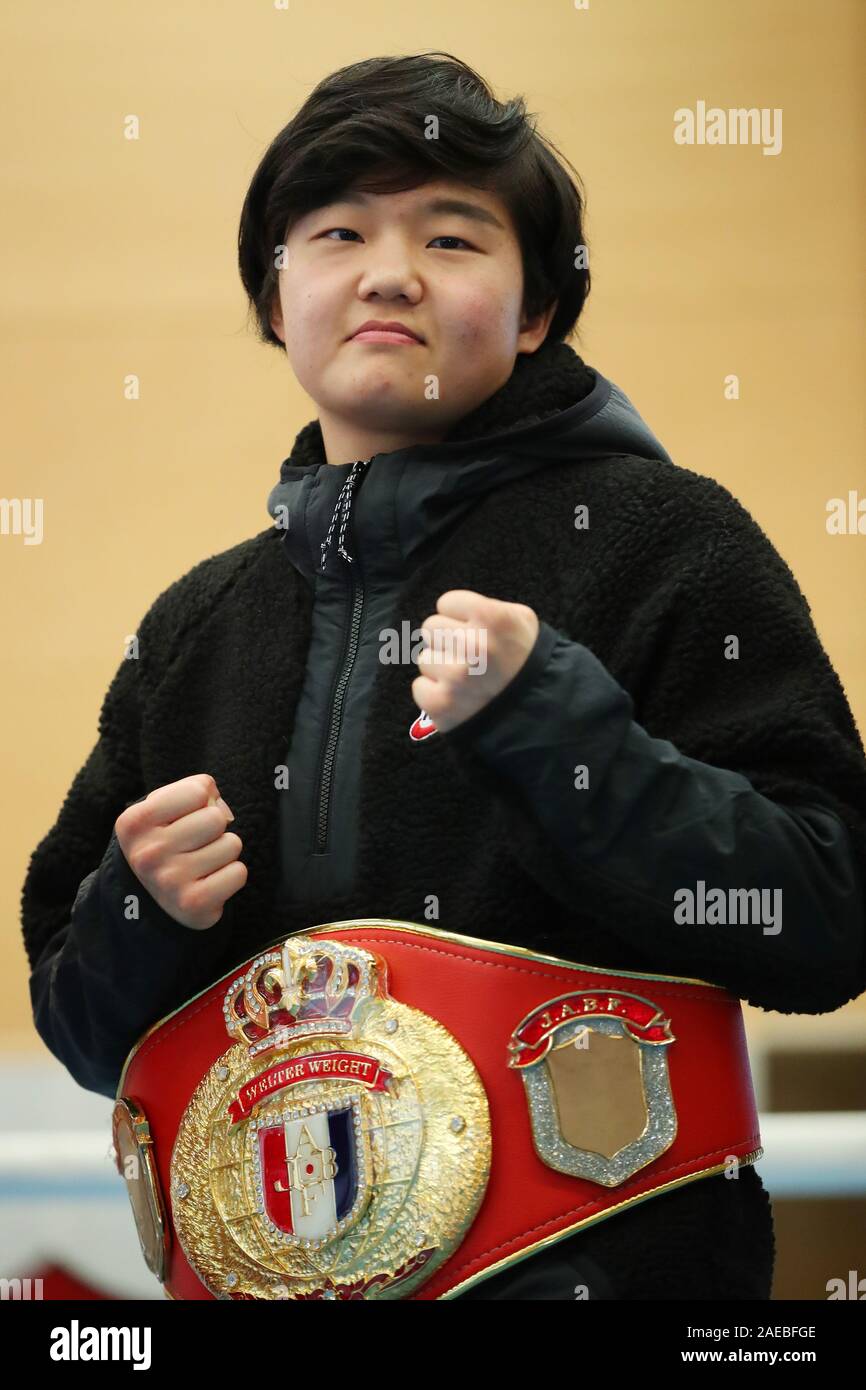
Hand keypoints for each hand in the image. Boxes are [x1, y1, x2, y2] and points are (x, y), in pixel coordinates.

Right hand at [114, 774, 246, 929]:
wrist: (152, 899)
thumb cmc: (166, 841)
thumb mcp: (162, 808)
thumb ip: (191, 789)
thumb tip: (219, 805)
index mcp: (134, 823)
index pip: (198, 791)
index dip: (200, 800)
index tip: (185, 817)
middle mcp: (147, 853)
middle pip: (216, 818)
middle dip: (214, 827)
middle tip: (195, 843)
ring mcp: (169, 880)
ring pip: (232, 844)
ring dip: (223, 852)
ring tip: (201, 863)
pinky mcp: (193, 903)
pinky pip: (238, 873)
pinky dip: (231, 875)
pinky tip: (210, 881)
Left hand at [411, 590, 539, 734]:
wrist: (537, 713)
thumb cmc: (526, 661)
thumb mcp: (522, 621)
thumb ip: (486, 607)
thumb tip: (451, 609)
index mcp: (492, 618)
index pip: (446, 603)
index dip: (460, 617)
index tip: (474, 631)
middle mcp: (473, 645)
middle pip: (430, 628)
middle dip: (448, 640)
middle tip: (470, 656)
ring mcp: (455, 677)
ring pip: (425, 658)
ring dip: (442, 667)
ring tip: (467, 679)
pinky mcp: (441, 704)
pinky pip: (419, 687)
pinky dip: (436, 693)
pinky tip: (459, 697)